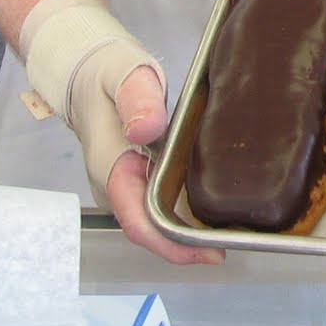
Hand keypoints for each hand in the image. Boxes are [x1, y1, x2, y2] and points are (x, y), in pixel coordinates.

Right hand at [105, 66, 223, 265]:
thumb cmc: (107, 75)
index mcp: (113, 169)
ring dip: (189, 228)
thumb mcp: (124, 75)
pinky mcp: (138, 175)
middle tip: (235, 238)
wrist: (89, 72)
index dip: (172, 245)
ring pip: (158, 218)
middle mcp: (119, 185)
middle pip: (152, 230)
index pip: (139, 223)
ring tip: (232, 226)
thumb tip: (146, 128)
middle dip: (189, 243)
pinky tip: (216, 202)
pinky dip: (186, 207)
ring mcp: (128, 183)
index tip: (208, 253)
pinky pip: (162, 201)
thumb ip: (136, 97)